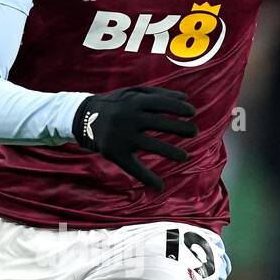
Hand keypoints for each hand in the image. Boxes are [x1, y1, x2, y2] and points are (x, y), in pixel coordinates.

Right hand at [73, 86, 196, 191]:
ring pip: (151, 146)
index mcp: (134, 101)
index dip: (179, 108)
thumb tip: (186, 99)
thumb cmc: (116, 105)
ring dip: (170, 152)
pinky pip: (133, 167)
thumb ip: (159, 94)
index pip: (162, 104)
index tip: (192, 113)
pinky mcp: (115, 153)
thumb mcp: (133, 93)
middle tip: (194, 132)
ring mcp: (122, 136)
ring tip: (185, 157)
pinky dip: (147, 178)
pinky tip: (160, 186)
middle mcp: (129, 118)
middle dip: (180, 128)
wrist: (85, 119)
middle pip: (160, 124)